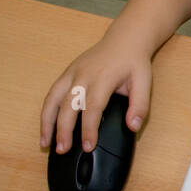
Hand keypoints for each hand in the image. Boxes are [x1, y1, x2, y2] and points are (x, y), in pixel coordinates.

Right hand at [39, 32, 151, 154]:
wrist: (124, 40)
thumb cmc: (133, 63)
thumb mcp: (144, 82)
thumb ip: (140, 105)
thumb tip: (133, 127)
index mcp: (103, 77)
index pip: (93, 108)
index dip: (88, 129)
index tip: (88, 147)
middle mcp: (83, 75)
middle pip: (68, 105)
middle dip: (63, 130)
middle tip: (62, 150)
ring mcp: (71, 73)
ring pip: (53, 99)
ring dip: (47, 122)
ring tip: (45, 143)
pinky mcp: (66, 73)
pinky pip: (51, 94)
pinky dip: (46, 111)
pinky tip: (46, 126)